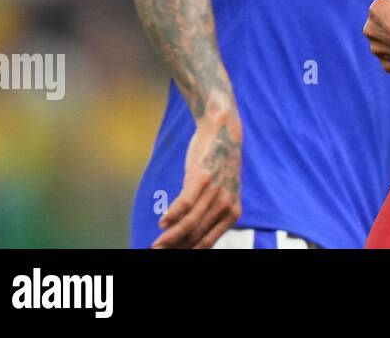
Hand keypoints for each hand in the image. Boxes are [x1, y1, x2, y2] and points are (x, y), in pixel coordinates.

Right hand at [153, 111, 241, 247]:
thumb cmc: (219, 166)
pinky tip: (162, 223)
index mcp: (232, 213)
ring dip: (170, 237)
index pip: (207, 242)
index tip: (172, 256)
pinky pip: (185, 202)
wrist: (224, 133)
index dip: (188, 252)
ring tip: (156, 246)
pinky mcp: (202, 177)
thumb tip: (190, 236)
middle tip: (157, 252)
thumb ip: (212, 213)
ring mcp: (214, 191)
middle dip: (176, 247)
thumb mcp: (223, 193)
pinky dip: (172, 215)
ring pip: (189, 222)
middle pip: (196, 235)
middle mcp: (226, 204)